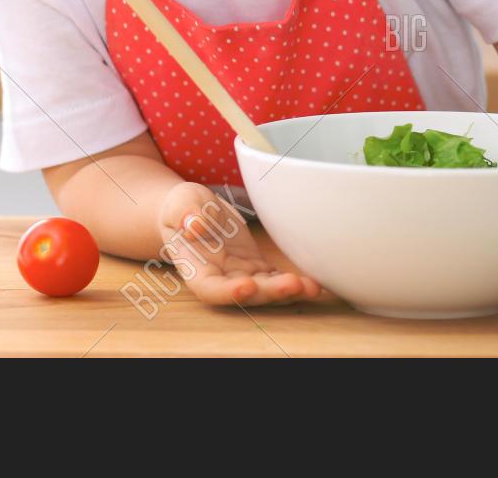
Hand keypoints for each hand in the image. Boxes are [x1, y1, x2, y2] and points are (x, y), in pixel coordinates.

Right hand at [157, 182, 321, 306]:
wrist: (194, 213)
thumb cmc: (182, 208)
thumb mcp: (179, 203)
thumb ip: (183, 214)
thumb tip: (193, 225)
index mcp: (197, 268)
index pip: (210, 289)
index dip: (228, 292)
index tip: (248, 285)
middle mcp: (221, 278)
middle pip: (246, 294)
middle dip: (271, 293)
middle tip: (295, 285)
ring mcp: (241, 274)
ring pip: (266, 289)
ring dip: (290, 291)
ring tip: (314, 287)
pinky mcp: (257, 267)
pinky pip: (277, 278)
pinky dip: (297, 282)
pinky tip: (317, 281)